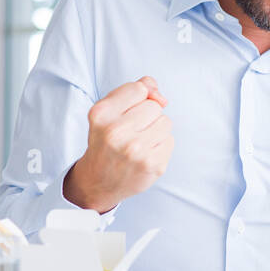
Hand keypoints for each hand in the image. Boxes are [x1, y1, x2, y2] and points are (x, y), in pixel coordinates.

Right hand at [64, 75, 172, 211]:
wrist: (99, 181)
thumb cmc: (106, 141)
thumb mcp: (108, 111)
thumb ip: (133, 91)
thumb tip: (160, 96)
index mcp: (102, 114)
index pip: (139, 89)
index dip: (137, 99)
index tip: (127, 113)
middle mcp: (116, 132)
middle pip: (154, 106)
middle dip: (147, 116)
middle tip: (131, 132)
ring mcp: (135, 150)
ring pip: (165, 122)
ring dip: (156, 130)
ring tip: (139, 142)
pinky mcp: (153, 165)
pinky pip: (170, 140)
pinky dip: (161, 146)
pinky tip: (145, 154)